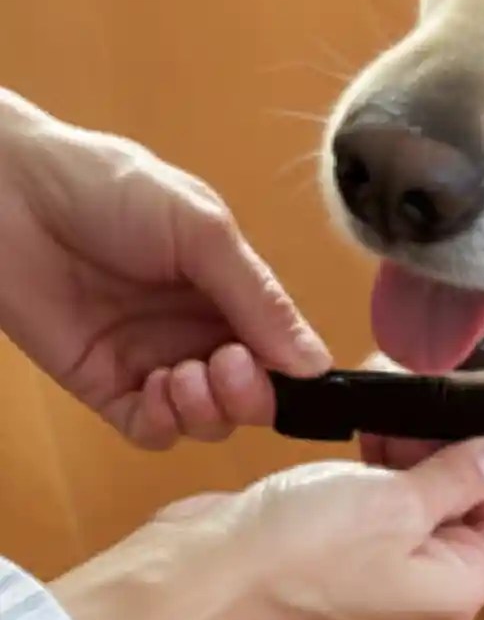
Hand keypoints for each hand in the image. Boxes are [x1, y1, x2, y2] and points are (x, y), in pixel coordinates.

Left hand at [0, 89, 330, 446]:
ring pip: (207, 420)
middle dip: (251, 395)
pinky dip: (166, 423)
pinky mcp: (103, 386)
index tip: (290, 372)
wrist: (9, 192)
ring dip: (209, 410)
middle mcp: (199, 332)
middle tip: (228, 368)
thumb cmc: (110, 189)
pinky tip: (157, 389)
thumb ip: (258, 299)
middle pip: (251, 396)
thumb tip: (316, 363)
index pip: (281, 351)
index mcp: (232, 291)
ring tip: (185, 374)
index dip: (292, 373)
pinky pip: (151, 430)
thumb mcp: (203, 230)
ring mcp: (152, 361)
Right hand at [51, 438, 483, 619]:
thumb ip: (458, 478)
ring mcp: (372, 570)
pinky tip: (359, 436)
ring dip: (408, 452)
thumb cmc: (293, 556)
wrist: (199, 576)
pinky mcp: (333, 549)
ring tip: (386, 417)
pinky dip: (373, 466)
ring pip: (414, 500)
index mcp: (449, 589)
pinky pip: (371, 501)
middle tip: (422, 411)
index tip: (470, 424)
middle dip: (446, 453)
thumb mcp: (396, 503)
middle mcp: (415, 587)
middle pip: (461, 510)